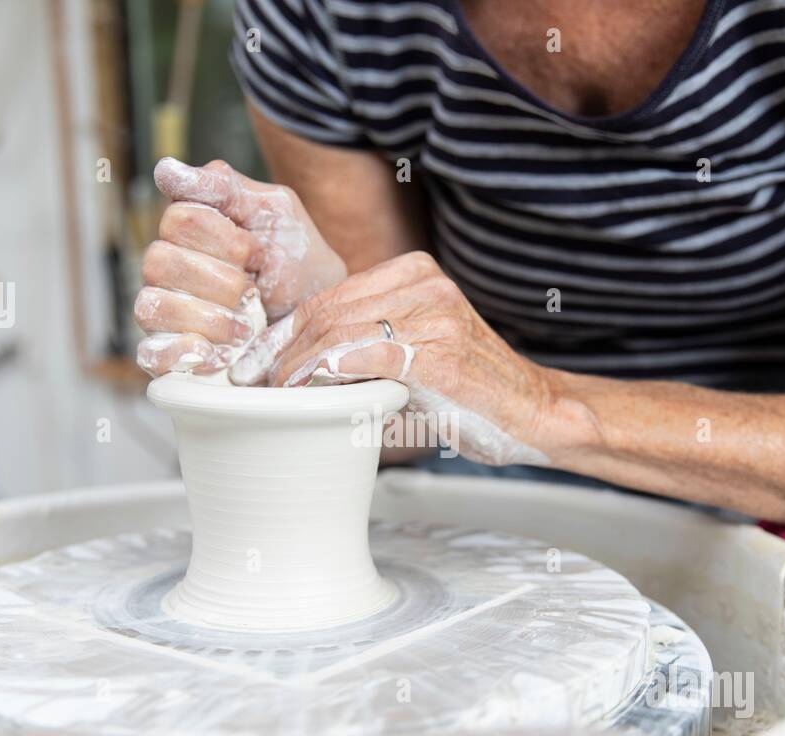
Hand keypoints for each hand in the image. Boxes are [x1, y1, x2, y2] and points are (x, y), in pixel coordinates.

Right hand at [135, 158, 348, 376]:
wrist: (319, 318)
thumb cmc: (295, 262)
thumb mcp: (274, 211)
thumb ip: (224, 186)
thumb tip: (165, 169)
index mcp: (186, 228)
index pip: (178, 220)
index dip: (226, 240)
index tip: (258, 251)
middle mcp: (166, 268)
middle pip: (159, 262)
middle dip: (223, 280)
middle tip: (254, 289)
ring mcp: (164, 312)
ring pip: (153, 306)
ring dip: (211, 318)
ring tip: (247, 326)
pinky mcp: (170, 355)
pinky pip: (151, 353)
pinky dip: (182, 353)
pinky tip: (215, 353)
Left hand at [235, 252, 557, 465]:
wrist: (532, 414)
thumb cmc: (469, 392)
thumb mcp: (412, 353)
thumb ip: (363, 347)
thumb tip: (290, 369)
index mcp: (414, 272)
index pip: (327, 297)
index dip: (283, 333)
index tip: (255, 364)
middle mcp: (423, 283)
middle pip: (325, 313)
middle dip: (279, 353)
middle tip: (251, 386)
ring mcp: (432, 314)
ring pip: (335, 334)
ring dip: (294, 370)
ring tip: (274, 399)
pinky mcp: (436, 352)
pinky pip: (359, 358)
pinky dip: (322, 379)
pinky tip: (306, 399)